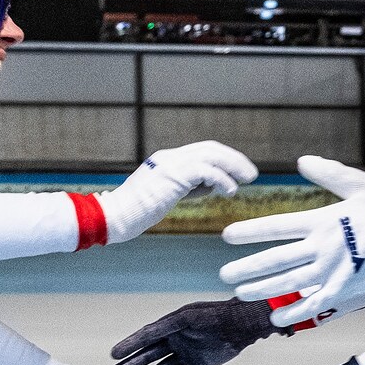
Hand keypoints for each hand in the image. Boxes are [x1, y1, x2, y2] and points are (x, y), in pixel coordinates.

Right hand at [98, 141, 258, 243]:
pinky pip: (206, 171)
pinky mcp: (172, 176)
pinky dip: (222, 179)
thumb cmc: (136, 213)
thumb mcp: (166, 195)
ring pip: (211, 155)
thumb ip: (188, 187)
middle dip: (234, 159)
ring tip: (247, 179)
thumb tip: (212, 186)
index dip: (225, 158)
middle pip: (210, 148)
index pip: (202, 150)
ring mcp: (170, 164)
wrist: (113, 216)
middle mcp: (170, 157)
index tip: (240, 171)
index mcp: (167, 159)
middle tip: (252, 173)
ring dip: (233, 166)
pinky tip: (229, 191)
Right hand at [110, 297, 282, 364]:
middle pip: (150, 355)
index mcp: (171, 326)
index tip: (114, 354)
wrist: (240, 326)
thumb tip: (147, 332)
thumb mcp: (188, 317)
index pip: (145, 338)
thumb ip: (167, 326)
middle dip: (133, 364)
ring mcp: (187, 355)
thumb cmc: (215, 316)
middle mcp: (176, 341)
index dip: (129, 346)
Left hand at [219, 155, 364, 324]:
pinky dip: (295, 314)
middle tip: (225, 274)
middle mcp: (324, 249)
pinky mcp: (349, 291)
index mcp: (324, 221)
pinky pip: (316, 306)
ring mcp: (335, 272)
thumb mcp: (361, 184)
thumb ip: (329, 174)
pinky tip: (277, 320)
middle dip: (247, 268)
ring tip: (241, 294)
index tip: (228, 236)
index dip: (250, 232)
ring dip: (263, 291)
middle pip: (276, 261)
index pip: (277, 227)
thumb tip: (302, 161)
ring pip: (290, 286)